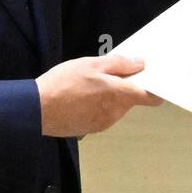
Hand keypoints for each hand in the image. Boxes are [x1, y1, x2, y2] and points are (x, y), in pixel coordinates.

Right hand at [35, 54, 162, 136]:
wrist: (36, 109)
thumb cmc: (63, 83)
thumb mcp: (90, 64)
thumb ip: (118, 64)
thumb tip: (139, 63)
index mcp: (119, 95)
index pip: (151, 97)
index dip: (155, 87)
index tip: (150, 78)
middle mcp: (116, 113)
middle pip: (130, 99)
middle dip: (124, 87)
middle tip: (106, 73)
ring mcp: (104, 123)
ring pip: (116, 107)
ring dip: (109, 96)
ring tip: (88, 85)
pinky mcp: (91, 129)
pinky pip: (103, 115)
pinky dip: (97, 106)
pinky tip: (80, 97)